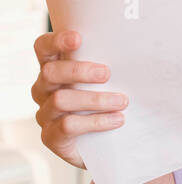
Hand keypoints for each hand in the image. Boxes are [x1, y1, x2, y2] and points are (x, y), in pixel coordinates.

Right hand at [31, 28, 127, 169]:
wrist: (106, 145)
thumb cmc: (106, 104)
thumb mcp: (106, 83)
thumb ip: (107, 66)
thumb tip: (136, 48)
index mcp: (54, 69)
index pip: (43, 48)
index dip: (56, 41)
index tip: (78, 38)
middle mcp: (43, 90)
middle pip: (50, 72)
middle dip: (79, 70)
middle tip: (107, 73)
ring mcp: (45, 114)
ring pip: (60, 100)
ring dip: (95, 99)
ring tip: (122, 101)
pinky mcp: (51, 137)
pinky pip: (68, 126)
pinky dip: (95, 122)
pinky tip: (116, 120)